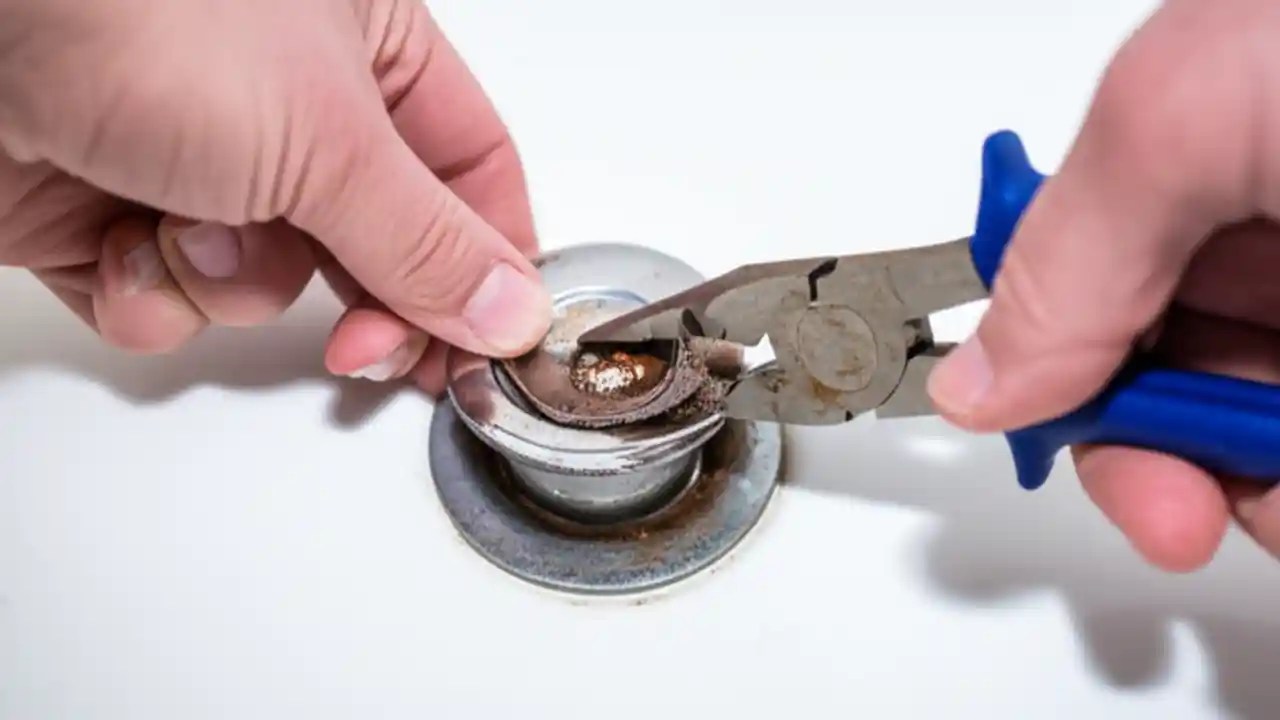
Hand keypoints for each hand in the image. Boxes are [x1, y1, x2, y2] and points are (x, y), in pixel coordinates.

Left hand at [0, 0, 551, 393]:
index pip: (469, 176)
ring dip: (230, 279)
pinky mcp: (121, 217)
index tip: (490, 350)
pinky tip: (118, 232)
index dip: (487, 268)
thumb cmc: (138, 10)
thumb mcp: (326, 137)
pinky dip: (148, 290)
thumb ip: (426, 244)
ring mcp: (205, 164)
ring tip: (186, 218)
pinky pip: (175, 302)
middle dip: (360, 306)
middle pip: (376, 246)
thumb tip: (509, 314)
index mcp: (369, 49)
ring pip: (268, 287)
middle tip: (364, 352)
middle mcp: (292, 107)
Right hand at [927, 0, 1279, 570]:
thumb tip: (975, 381)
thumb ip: (1061, 250)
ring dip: (1247, 497)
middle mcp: (1266, 246)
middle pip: (1158, 395)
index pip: (1076, 306)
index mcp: (1193, 174)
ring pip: (1248, 455)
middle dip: (1152, 466)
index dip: (1048, 384)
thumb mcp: (1196, 111)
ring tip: (1278, 492)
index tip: (1036, 441)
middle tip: (1176, 504)